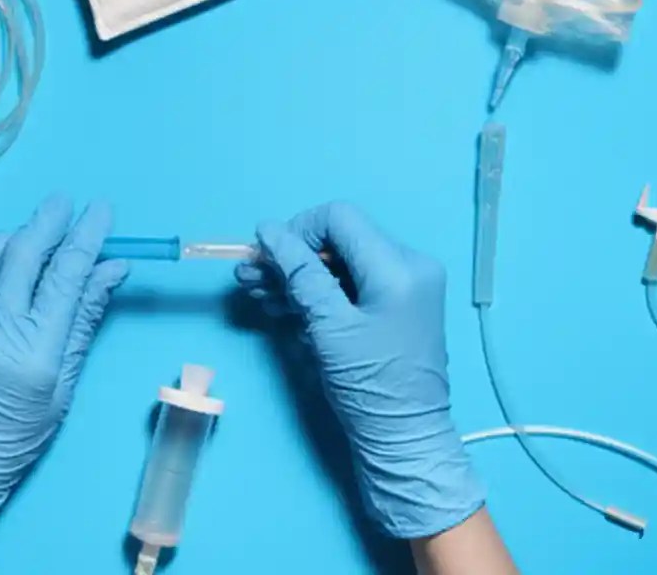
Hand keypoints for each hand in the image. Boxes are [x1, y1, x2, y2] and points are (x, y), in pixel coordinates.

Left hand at [0, 196, 129, 574]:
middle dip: (50, 220)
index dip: (88, 235)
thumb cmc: (15, 437)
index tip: (102, 212)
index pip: (67, 271)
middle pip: (26, 250)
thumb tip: (111, 270)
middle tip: (67, 203)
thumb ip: (84, 321)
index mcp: (35, 344)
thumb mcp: (62, 386)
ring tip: (32, 234)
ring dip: (14, 235)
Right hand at [236, 202, 483, 538]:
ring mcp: (403, 287)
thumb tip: (268, 231)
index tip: (267, 258)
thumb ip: (298, 273)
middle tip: (248, 277)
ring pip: (338, 264)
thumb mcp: (327, 326)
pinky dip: (317, 295)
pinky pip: (350, 286)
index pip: (339, 218)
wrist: (404, 439)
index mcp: (399, 265)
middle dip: (290, 257)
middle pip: (337, 241)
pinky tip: (285, 310)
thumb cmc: (369, 384)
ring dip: (297, 277)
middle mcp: (408, 266)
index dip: (296, 231)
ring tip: (257, 294)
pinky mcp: (394, 308)